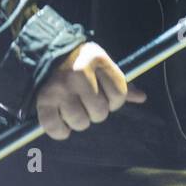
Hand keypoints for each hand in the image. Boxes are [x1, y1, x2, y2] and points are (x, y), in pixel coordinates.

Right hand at [33, 41, 147, 140]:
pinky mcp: (44, 100)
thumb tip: (142, 97)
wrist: (50, 54)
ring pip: (80, 122)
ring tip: (75, 110)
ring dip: (79, 121)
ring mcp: (60, 87)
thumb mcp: (103, 65)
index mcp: (98, 61)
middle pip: (100, 112)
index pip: (119, 95)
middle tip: (87, 103)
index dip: (114, 101)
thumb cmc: (83, 64)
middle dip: (96, 112)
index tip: (104, 95)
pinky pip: (55, 128)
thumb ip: (121, 83)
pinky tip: (62, 123)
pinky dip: (60, 131)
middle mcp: (79, 74)